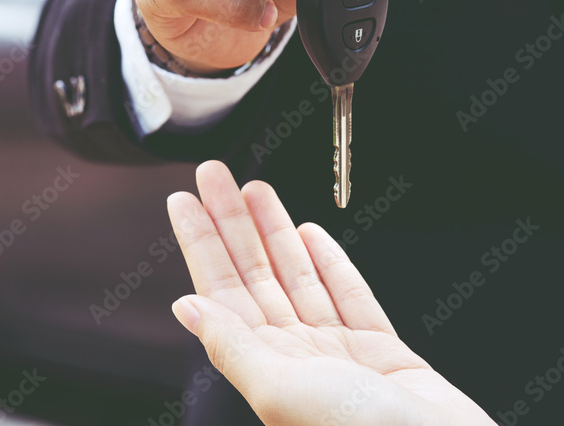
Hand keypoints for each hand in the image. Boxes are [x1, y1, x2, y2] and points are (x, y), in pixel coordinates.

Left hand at [166, 161, 491, 424]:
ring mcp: (336, 351)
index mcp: (265, 364)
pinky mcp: (380, 351)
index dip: (201, 242)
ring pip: (296, 277)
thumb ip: (230, 345)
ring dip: (274, 231)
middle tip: (213, 174)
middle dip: (232, 222)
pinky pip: (347, 295)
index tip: (184, 200)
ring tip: (255, 189)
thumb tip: (184, 308)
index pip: (220, 289)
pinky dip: (328, 261)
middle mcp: (295, 355)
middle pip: (254, 274)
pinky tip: (310, 233)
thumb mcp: (279, 389)